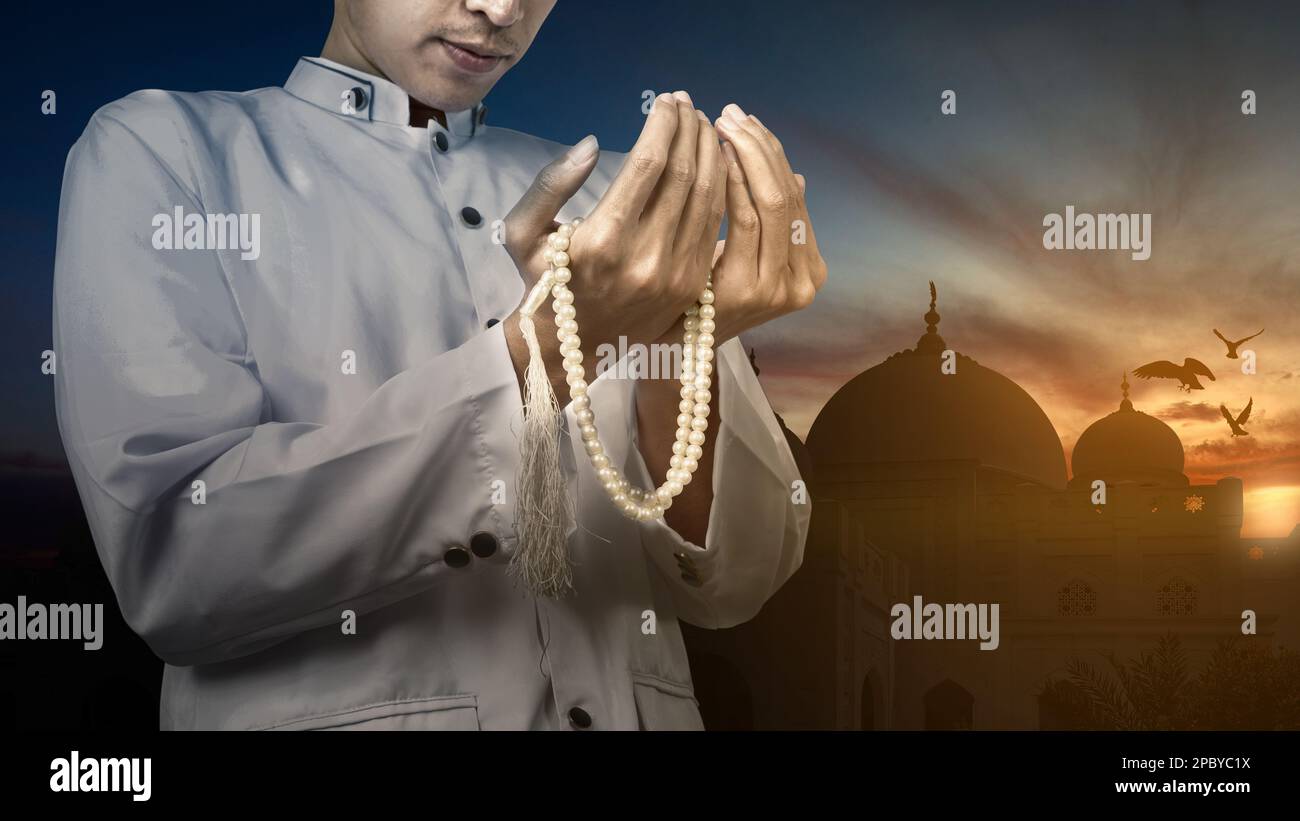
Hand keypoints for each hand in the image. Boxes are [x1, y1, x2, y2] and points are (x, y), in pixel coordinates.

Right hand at [501, 91, 725, 397]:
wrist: (573, 347)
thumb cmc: (546, 282)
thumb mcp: (524, 232)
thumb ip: (550, 183)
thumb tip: (592, 144)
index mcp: (602, 239)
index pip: (648, 163)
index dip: (663, 124)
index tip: (666, 99)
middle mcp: (644, 256)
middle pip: (684, 174)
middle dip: (692, 130)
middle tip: (690, 104)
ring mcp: (674, 273)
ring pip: (708, 197)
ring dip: (711, 152)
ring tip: (705, 125)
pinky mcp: (692, 285)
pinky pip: (714, 224)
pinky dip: (722, 186)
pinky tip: (716, 162)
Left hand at [702, 103, 826, 345]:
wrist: (674, 352)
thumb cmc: (707, 298)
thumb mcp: (749, 260)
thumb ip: (771, 224)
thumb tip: (797, 176)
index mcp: (810, 271)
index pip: (796, 195)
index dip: (773, 153)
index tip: (747, 121)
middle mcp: (802, 283)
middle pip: (788, 194)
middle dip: (759, 146)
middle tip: (731, 114)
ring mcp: (776, 289)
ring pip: (771, 202)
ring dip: (746, 155)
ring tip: (721, 125)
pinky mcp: (744, 291)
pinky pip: (744, 220)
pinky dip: (732, 182)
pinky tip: (715, 155)